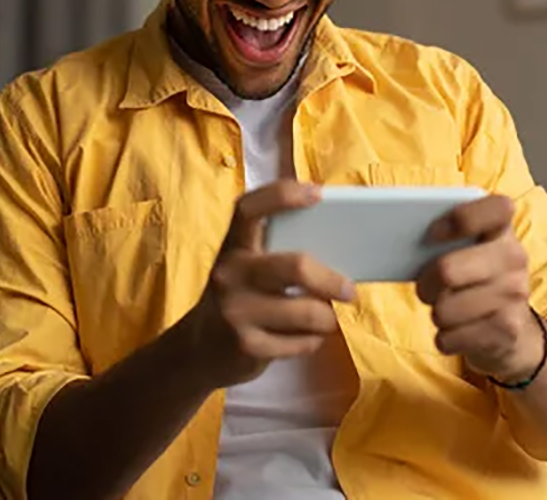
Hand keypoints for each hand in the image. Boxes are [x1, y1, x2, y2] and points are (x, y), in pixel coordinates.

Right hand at [184, 180, 356, 388]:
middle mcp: (230, 274)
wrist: (198, 353)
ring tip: (326, 318)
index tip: (317, 193)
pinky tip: (304, 338)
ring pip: (308, 310)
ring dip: (327, 317)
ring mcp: (236, 311)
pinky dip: (313, 340)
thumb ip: (275, 256)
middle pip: (295, 267)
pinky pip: (302, 342)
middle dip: (331, 280)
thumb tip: (336, 246)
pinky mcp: (247, 346)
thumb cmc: (237, 301)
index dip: (282, 195)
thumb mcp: (244, 271)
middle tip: (348, 290)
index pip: (248, 209)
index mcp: (232, 247)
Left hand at [416, 194, 542, 382]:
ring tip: (449, 309)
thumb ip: (444, 236)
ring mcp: (514, 295)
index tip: (432, 234)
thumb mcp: (468, 251)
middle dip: (426, 284)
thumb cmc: (474, 281)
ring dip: (437, 313)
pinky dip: (445, 338)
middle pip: (447, 270)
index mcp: (502, 229)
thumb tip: (392, 232)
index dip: (457, 220)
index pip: (493, 209)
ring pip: (444, 310)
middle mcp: (514, 258)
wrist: (513, 333)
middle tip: (427, 287)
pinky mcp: (507, 331)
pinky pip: (449, 337)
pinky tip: (460, 331)